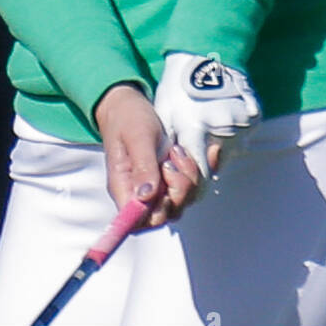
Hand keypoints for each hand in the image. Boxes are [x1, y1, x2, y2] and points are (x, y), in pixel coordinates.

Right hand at [94, 83, 200, 228]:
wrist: (130, 104)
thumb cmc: (127, 118)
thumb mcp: (136, 137)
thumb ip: (143, 166)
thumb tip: (146, 197)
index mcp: (123, 187)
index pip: (137, 221)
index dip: (156, 214)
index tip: (163, 191)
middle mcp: (140, 192)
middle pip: (165, 213)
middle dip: (178, 190)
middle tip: (172, 160)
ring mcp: (157, 186)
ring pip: (181, 201)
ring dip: (188, 177)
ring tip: (177, 150)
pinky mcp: (170, 178)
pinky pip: (191, 186)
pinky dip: (198, 170)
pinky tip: (202, 152)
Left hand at [154, 53, 261, 178]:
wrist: (206, 54)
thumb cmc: (180, 85)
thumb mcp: (165, 115)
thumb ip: (169, 146)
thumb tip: (168, 171)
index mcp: (197, 132)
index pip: (199, 176)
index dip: (190, 175)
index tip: (182, 163)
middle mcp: (223, 133)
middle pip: (216, 165)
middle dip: (204, 159)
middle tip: (194, 138)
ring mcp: (242, 127)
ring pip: (230, 152)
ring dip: (218, 146)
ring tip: (206, 122)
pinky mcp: (253, 120)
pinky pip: (242, 137)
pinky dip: (231, 133)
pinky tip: (219, 115)